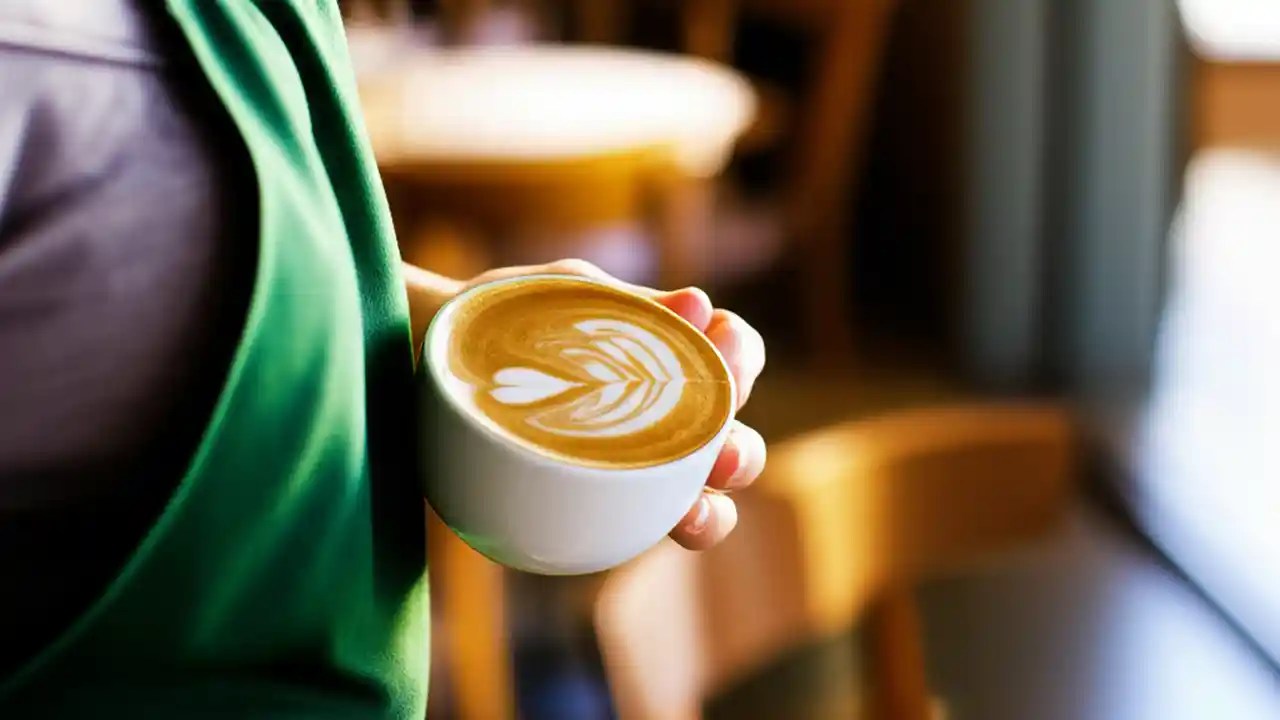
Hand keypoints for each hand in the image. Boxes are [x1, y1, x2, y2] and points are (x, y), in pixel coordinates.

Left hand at [407, 259, 766, 550]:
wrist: (410, 349)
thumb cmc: (496, 316)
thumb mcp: (556, 294)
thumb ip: (620, 301)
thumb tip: (697, 303)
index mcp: (659, 356)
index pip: (729, 358)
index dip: (742, 358)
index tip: (723, 348)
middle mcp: (654, 418)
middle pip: (728, 441)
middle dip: (738, 451)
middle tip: (718, 453)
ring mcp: (622, 469)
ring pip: (697, 500)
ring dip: (711, 511)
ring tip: (695, 513)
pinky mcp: (583, 509)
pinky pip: (631, 530)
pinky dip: (655, 533)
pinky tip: (652, 530)